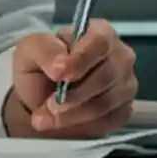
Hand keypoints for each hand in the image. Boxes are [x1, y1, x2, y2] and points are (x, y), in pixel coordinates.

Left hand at [5, 19, 137, 138]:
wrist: (40, 101)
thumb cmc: (40, 68)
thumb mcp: (30, 51)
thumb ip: (45, 50)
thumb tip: (60, 65)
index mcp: (99, 32)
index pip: (100, 41)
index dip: (81, 59)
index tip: (59, 75)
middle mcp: (119, 56)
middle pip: (106, 75)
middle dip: (72, 95)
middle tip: (47, 106)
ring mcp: (126, 84)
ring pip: (106, 102)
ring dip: (72, 113)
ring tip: (46, 117)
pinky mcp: (124, 110)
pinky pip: (108, 119)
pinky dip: (81, 124)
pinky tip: (63, 122)